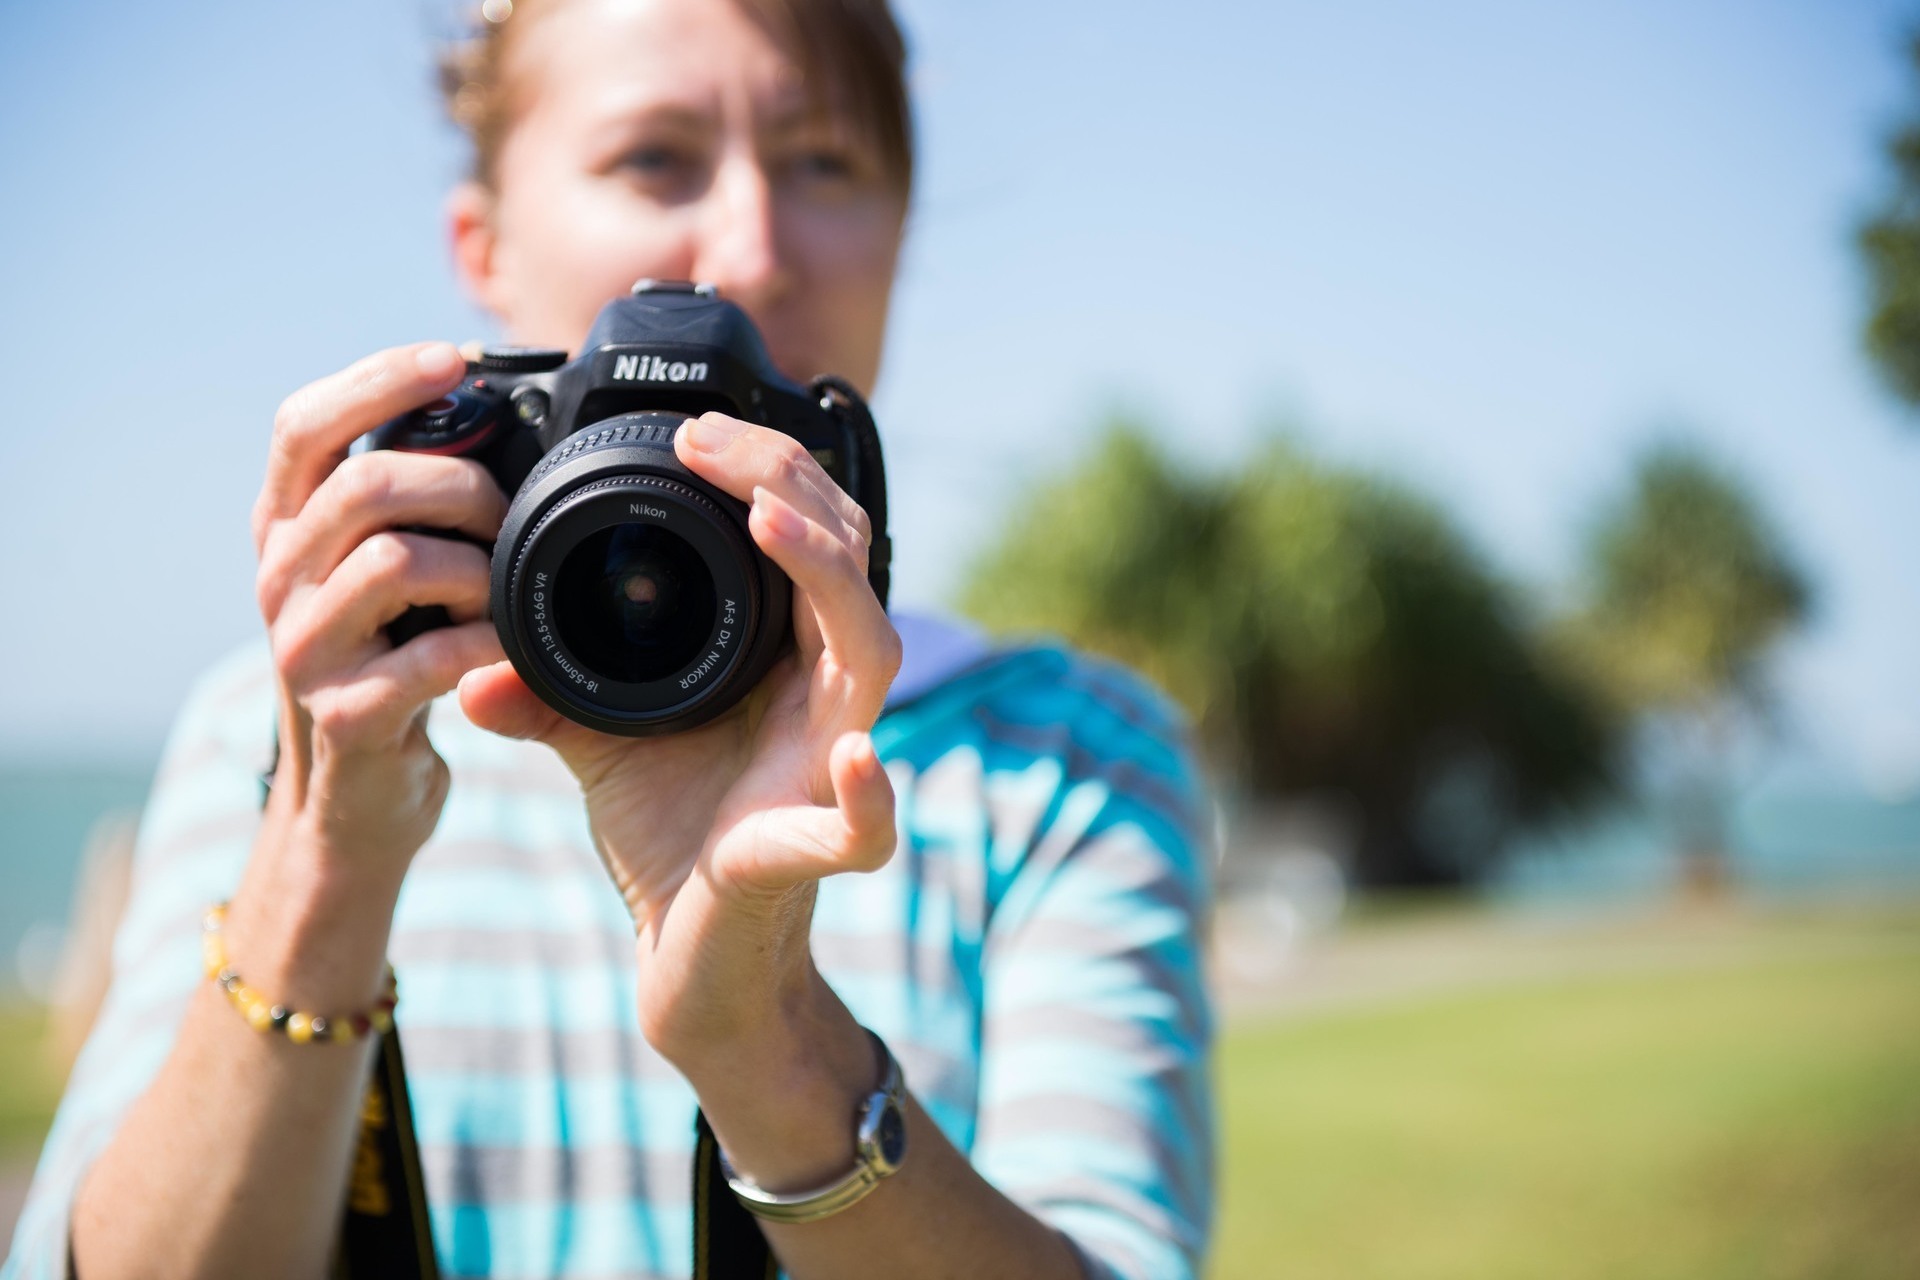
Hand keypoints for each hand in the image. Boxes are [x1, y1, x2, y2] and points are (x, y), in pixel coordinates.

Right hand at [251, 342, 507, 887]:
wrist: (359, 799)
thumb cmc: (392, 664)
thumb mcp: (384, 574)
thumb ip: (409, 504)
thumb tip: (490, 416)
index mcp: (287, 529)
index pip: (304, 425)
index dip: (375, 379)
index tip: (451, 358)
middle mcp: (278, 579)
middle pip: (364, 483)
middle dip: (461, 487)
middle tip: (509, 518)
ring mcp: (302, 650)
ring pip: (394, 560)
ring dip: (476, 567)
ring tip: (503, 594)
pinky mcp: (344, 715)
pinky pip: (428, 655)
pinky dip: (486, 645)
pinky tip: (506, 650)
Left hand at [458, 410, 900, 1064]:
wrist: (686, 956)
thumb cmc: (667, 837)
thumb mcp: (596, 740)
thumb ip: (544, 690)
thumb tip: (473, 663)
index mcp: (783, 657)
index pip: (805, 537)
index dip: (767, 472)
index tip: (697, 434)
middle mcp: (822, 697)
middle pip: (850, 565)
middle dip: (795, 489)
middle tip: (720, 445)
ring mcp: (827, 766)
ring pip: (870, 654)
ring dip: (830, 580)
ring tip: (774, 524)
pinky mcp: (813, 852)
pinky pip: (863, 826)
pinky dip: (866, 796)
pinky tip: (852, 759)